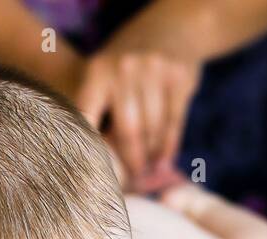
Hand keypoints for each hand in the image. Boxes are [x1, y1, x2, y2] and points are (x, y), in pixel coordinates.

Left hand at [74, 44, 198, 193]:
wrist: (169, 30)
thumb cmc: (125, 69)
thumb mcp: (104, 79)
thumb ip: (98, 115)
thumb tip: (95, 166)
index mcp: (96, 72)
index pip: (88, 120)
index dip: (90, 152)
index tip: (94, 178)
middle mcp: (124, 69)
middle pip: (128, 131)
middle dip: (131, 161)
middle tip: (131, 180)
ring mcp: (154, 70)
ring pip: (153, 129)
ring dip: (151, 155)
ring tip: (148, 171)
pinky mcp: (179, 76)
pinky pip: (173, 122)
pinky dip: (169, 146)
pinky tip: (164, 160)